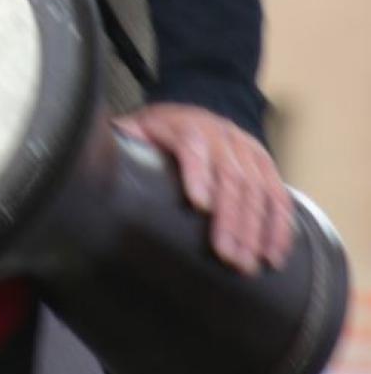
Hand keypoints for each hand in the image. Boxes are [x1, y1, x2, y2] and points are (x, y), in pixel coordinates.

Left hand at [113, 102, 294, 275]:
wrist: (199, 108)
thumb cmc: (161, 130)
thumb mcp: (138, 128)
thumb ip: (123, 142)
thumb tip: (93, 158)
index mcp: (185, 125)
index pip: (193, 146)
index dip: (198, 173)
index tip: (199, 204)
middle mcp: (221, 134)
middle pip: (230, 175)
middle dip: (230, 219)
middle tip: (227, 257)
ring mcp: (246, 148)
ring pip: (258, 188)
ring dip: (256, 229)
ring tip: (249, 265)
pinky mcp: (265, 163)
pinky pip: (278, 195)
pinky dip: (279, 226)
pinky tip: (274, 255)